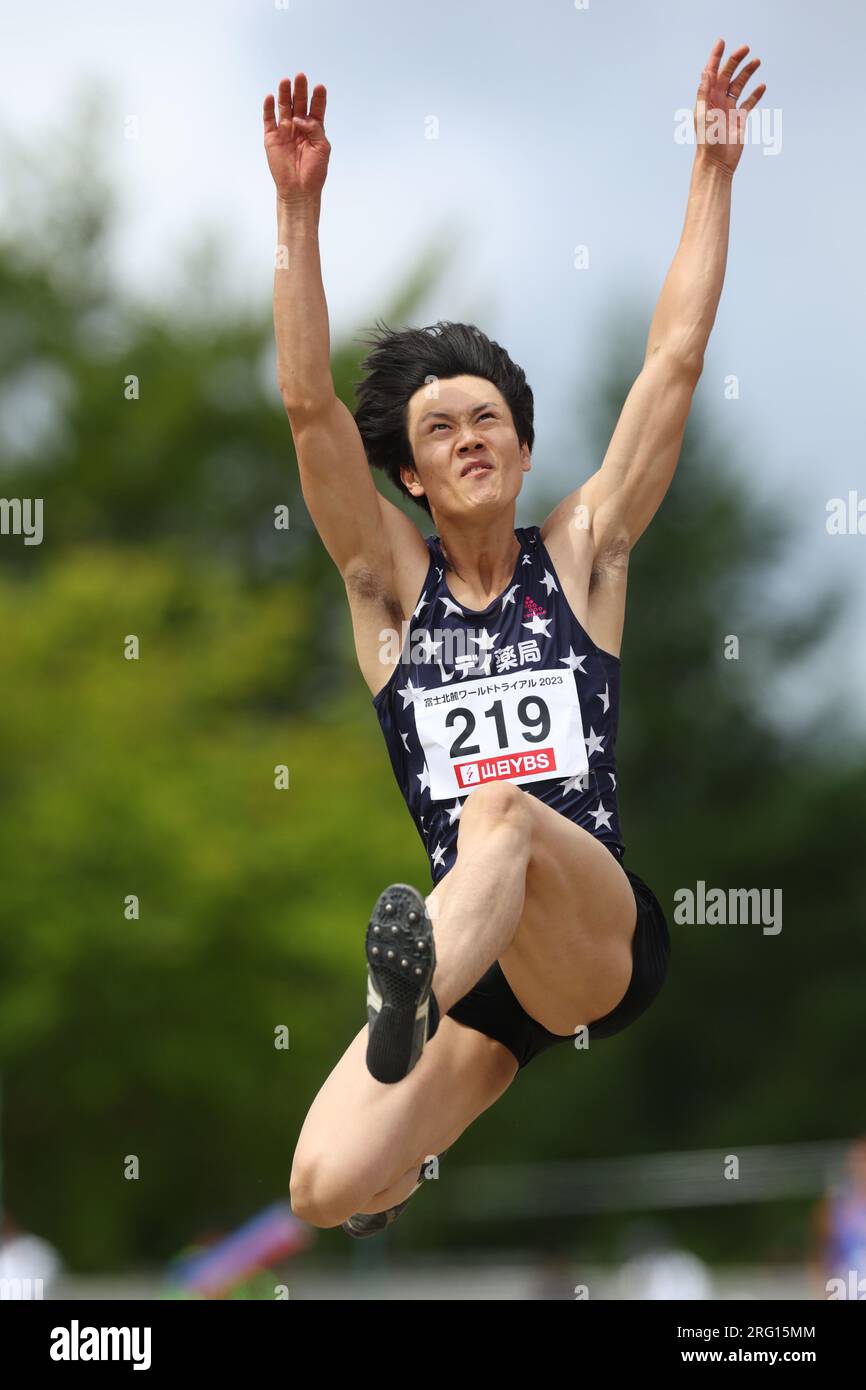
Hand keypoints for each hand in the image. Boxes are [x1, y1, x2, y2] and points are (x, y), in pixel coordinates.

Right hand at [263, 73, 330, 202]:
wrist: (299, 190)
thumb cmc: (314, 172)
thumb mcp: (322, 148)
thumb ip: (315, 129)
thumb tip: (300, 118)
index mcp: (313, 129)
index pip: (316, 109)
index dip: (317, 98)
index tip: (319, 87)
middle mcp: (298, 127)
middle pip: (298, 104)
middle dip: (300, 90)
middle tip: (301, 77)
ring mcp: (284, 131)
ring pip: (283, 108)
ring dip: (284, 94)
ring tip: (286, 81)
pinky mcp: (271, 138)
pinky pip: (268, 120)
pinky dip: (268, 108)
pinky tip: (271, 97)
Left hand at [694, 39, 765, 173]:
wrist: (717, 163)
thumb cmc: (707, 141)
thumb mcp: (704, 114)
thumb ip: (704, 92)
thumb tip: (707, 71)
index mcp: (706, 99)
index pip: (710, 73)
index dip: (715, 57)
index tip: (721, 43)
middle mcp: (717, 101)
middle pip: (727, 75)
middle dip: (735, 61)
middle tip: (745, 49)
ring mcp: (728, 109)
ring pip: (739, 86)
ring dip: (747, 73)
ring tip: (757, 61)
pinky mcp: (739, 119)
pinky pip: (748, 102)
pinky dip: (755, 94)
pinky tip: (762, 86)